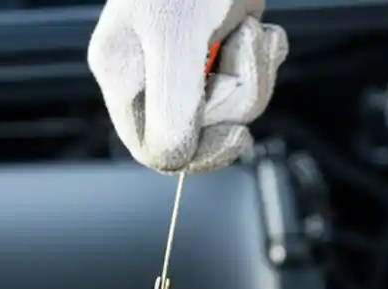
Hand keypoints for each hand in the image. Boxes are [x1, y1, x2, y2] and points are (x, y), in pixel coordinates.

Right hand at [88, 0, 287, 173]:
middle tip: (242, 52)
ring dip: (255, 73)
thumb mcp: (176, 38)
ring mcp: (189, 54)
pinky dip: (264, 54)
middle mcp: (151, 69)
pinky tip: (262, 28)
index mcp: (123, 72)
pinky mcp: (222, 37)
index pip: (153, 148)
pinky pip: (247, 72)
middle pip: (199, 127)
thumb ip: (171, 107)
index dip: (197, 153)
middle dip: (236, 97)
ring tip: (252, 31)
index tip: (235, 137)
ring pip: (229, 102)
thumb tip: (174, 161)